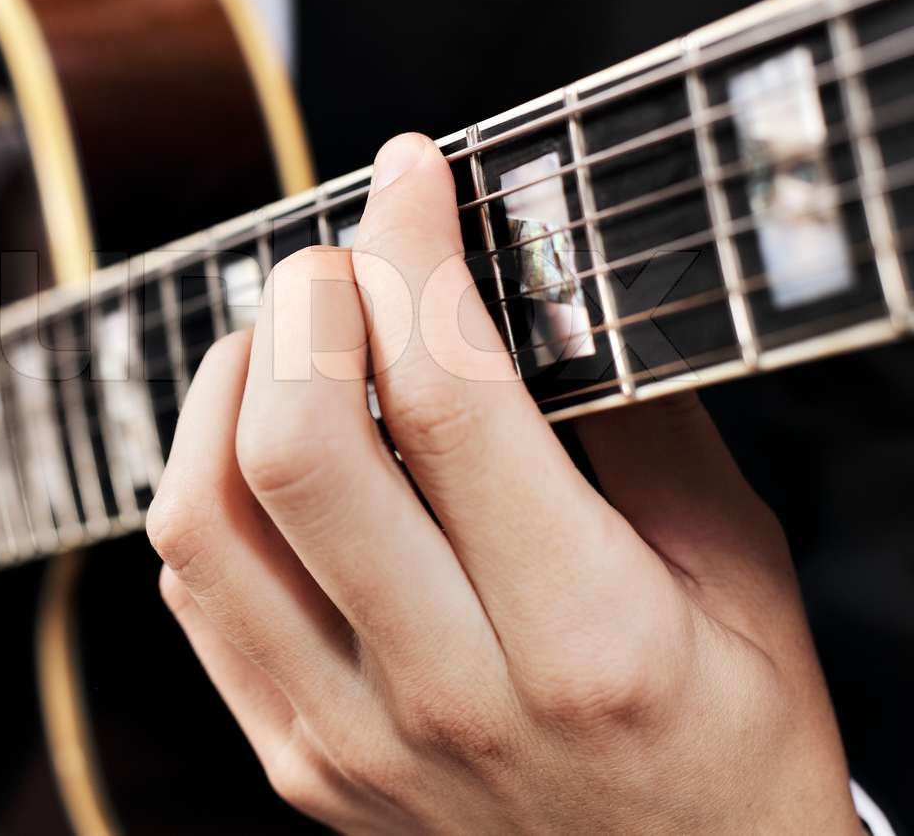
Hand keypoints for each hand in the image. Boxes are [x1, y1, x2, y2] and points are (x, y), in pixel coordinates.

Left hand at [146, 134, 858, 833]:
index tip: (410, 175)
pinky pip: (194, 593)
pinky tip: (266, 457)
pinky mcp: (292, 761)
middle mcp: (445, 696)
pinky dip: (210, 489)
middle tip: (339, 261)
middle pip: (293, 450)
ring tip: (284, 345)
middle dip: (302, 304)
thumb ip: (639, 421)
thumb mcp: (741, 573)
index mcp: (583, 638)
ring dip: (222, 389)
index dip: (413, 251)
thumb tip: (527, 275)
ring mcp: (346, 741)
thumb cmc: (726, 737)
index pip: (449, 397)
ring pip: (201, 519)